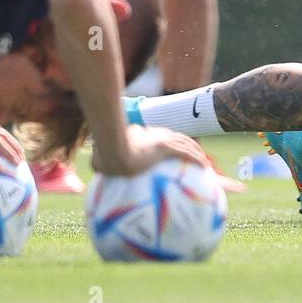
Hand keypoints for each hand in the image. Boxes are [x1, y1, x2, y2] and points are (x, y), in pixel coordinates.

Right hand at [91, 125, 208, 175]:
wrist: (110, 153)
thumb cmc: (104, 156)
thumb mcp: (101, 159)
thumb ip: (102, 159)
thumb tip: (96, 165)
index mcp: (144, 136)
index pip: (163, 138)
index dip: (171, 142)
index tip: (175, 150)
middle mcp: (155, 136)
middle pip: (178, 139)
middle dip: (188, 146)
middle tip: (197, 156)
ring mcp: (160, 140)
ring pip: (185, 145)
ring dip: (196, 152)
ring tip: (205, 162)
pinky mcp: (164, 147)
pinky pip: (186, 154)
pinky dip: (196, 159)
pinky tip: (205, 166)